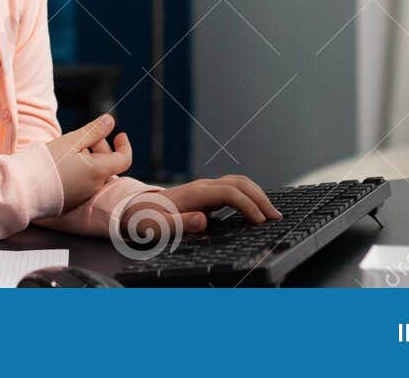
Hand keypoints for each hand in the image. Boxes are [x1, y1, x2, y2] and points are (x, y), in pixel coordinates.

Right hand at [45, 114, 132, 210]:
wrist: (26, 188)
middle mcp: (95, 186)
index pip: (124, 159)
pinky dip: (82, 170)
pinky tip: (66, 162)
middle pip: (108, 164)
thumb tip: (111, 121)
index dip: (125, 145)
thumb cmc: (48, 162)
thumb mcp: (71, 141)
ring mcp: (83, 195)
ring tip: (72, 147)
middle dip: (102, 147)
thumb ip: (94, 131)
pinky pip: (84, 183)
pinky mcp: (72, 201)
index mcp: (98, 171)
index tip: (119, 133)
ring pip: (95, 173)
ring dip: (91, 158)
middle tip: (88, 135)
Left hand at [127, 174, 281, 236]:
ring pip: (238, 183)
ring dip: (257, 195)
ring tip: (271, 214)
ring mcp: (204, 189)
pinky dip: (249, 196)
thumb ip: (180, 224)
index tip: (260, 222)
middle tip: (276, 217)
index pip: (229, 192)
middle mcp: (202, 187)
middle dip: (260, 198)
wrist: (132, 209)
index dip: (247, 205)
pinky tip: (255, 210)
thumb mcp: (157, 226)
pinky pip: (233, 190)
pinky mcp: (205, 195)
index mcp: (194, 193)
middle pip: (239, 183)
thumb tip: (205, 220)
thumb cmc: (144, 220)